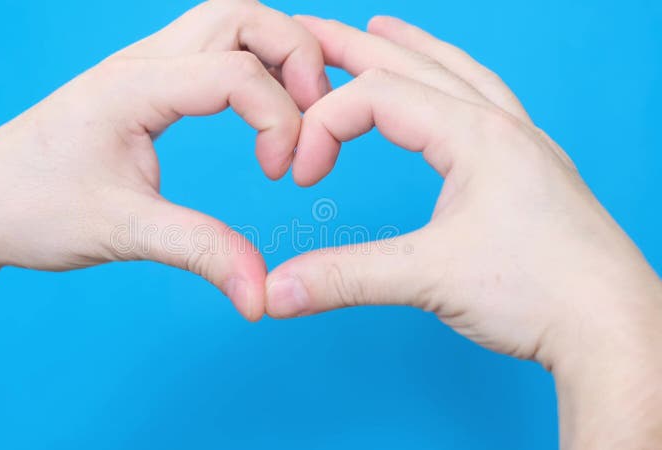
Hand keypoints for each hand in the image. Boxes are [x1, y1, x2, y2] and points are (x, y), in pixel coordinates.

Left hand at [0, 2, 326, 446]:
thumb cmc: (32, 211)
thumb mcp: (122, 232)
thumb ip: (201, 252)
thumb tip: (261, 294)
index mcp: (132, 87)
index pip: (238, 72)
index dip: (283, 119)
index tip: (281, 175)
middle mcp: (138, 61)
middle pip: (244, 15)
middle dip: (297, 57)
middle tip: (314, 117)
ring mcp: (138, 66)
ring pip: (229, 22)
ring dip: (276, 55)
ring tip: (295, 113)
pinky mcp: (139, 84)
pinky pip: (209, 49)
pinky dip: (250, 66)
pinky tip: (255, 113)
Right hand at [265, 16, 661, 447]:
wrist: (611, 327)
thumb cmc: (541, 295)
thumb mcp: (429, 278)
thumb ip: (344, 276)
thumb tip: (276, 291)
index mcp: (476, 135)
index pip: (377, 97)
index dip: (322, 125)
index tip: (299, 174)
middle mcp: (501, 126)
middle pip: (415, 65)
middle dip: (354, 47)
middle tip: (309, 29)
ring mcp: (522, 144)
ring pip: (457, 75)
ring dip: (411, 50)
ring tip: (380, 29)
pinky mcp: (530, 168)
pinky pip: (486, 102)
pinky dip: (453, 81)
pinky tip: (448, 86)